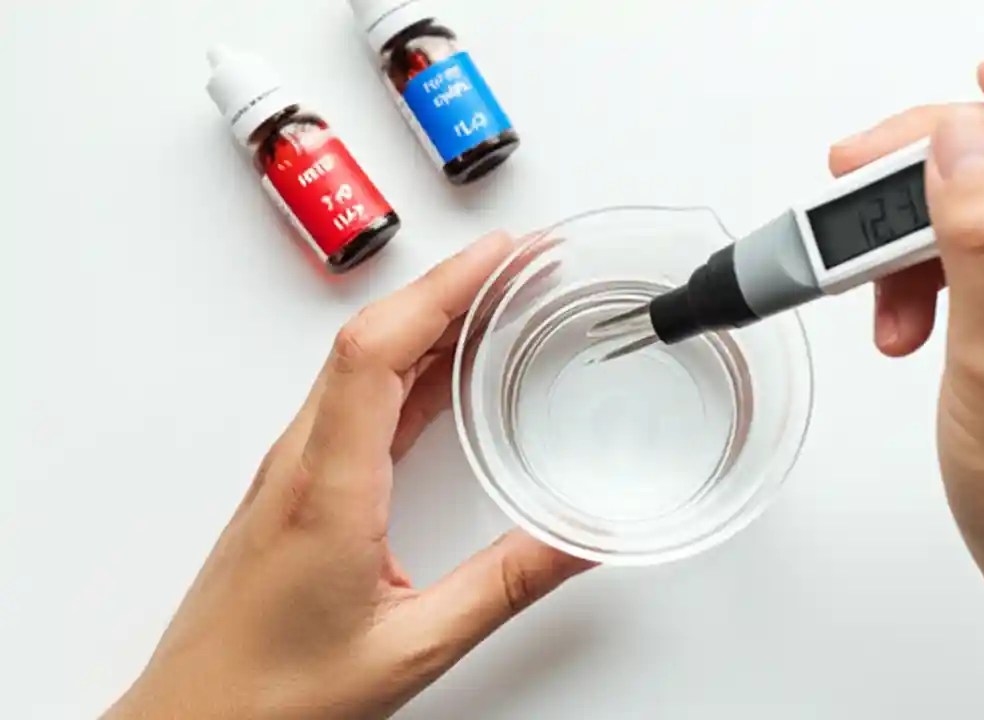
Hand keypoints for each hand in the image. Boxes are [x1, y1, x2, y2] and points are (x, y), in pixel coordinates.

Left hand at [107, 232, 594, 719]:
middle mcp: (302, 464)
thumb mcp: (412, 647)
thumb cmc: (273, 696)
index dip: (442, 289)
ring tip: (498, 301)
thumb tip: (577, 540)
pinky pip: (358, 401)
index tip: (501, 256)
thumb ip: (503, 587)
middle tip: (521, 265)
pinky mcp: (298, 488)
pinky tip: (447, 372)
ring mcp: (295, 471)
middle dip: (451, 287)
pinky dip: (411, 367)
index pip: (378, 351)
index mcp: (327, 489)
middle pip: (373, 339)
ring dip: (430, 322)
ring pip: (362, 364)